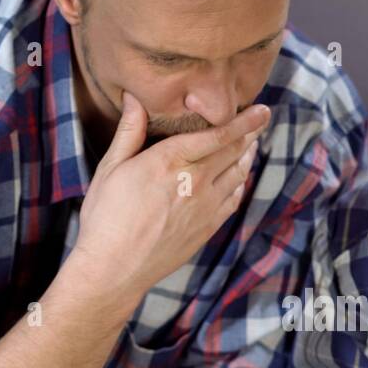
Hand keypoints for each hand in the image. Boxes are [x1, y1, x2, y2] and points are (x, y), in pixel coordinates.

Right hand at [72, 92, 269, 295]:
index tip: (261, 109)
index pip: (218, 135)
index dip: (244, 121)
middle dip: (251, 133)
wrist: (115, 268)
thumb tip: (134, 98)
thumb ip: (129, 132)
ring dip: (248, 156)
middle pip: (233, 151)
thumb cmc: (105, 217)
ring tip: (253, 143)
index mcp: (170, 161)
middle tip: (262, 119)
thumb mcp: (110, 168)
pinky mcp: (207, 228)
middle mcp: (195, 182)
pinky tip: (239, 177)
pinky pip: (233, 200)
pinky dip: (240, 183)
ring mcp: (205, 207)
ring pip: (238, 175)